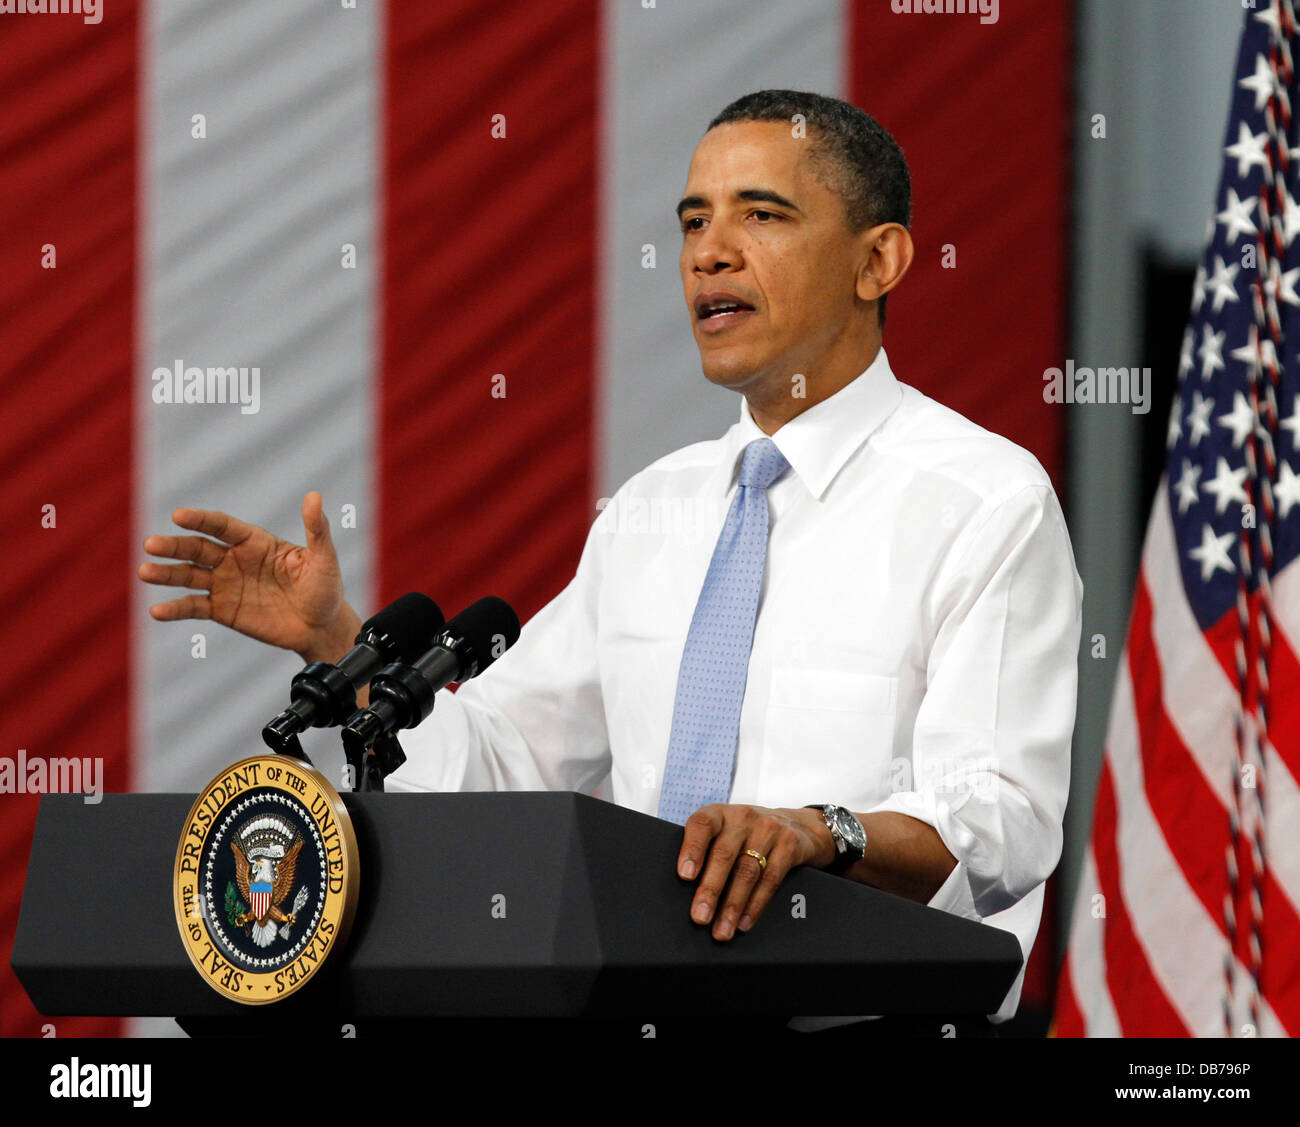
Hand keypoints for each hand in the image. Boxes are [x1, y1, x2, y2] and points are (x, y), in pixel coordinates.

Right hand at [138, 491, 359, 662]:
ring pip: (189, 576)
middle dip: (175, 546)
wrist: (320, 627)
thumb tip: (314, 496)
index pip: (222, 526)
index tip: (179, 515)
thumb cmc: (324, 588)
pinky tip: (158, 611)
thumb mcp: (323, 559)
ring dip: (166, 574)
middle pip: (198, 549)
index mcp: (255, 542)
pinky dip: (175, 609)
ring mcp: (226, 585)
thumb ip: (316, 530)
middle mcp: (234, 560)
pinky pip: (195, 607)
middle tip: (151, 544)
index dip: (201, 520)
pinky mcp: (222, 610)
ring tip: (145, 572)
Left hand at [675, 804, 835, 939]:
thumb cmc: (747, 834)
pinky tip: (744, 922)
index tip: (685, 875)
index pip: (702, 825)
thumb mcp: (725, 832)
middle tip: (700, 917)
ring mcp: (768, 829)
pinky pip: (771, 879)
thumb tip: (684, 892)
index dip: (692, 849)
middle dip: (711, 889)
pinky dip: (755, 905)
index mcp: (720, 813)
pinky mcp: (789, 845)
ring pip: (747, 871)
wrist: (795, 825)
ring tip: (721, 930)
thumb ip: (707, 851)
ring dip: (732, 905)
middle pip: (724, 854)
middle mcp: (743, 817)